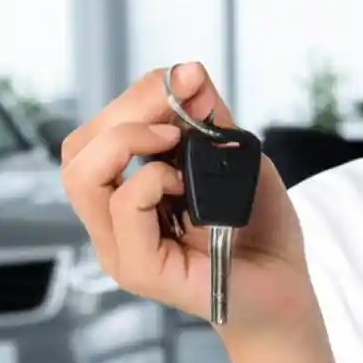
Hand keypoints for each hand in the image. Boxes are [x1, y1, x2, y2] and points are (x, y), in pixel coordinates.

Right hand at [60, 62, 322, 345]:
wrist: (286, 291)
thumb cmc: (259, 230)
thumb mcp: (234, 156)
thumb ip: (207, 117)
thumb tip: (188, 72)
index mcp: (124, 195)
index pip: (94, 136)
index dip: (133, 97)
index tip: (186, 80)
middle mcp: (112, 224)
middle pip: (76, 152)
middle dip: (124, 112)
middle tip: (174, 112)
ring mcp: (120, 248)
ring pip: (82, 176)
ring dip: (127, 141)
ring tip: (172, 142)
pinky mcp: (139, 269)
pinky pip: (123, 206)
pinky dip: (150, 180)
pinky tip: (182, 184)